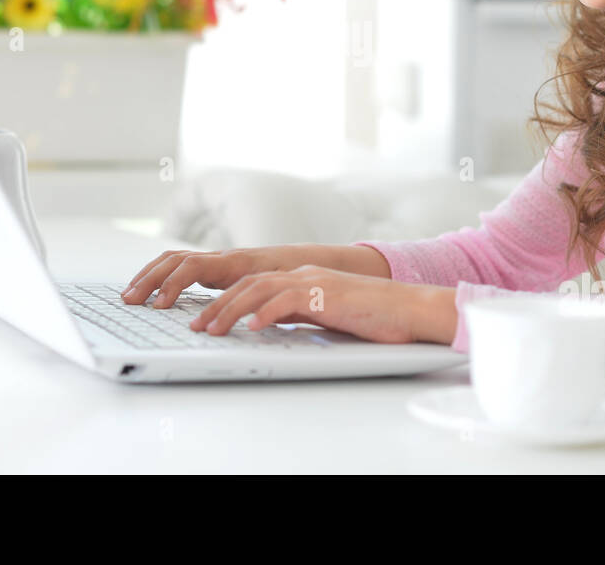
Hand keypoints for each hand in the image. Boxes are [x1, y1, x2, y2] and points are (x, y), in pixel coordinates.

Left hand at [186, 265, 457, 344]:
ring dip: (232, 310)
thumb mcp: (325, 315)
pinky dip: (267, 313)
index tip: (203, 319)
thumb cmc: (372, 316)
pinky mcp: (327, 295)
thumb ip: (298, 315)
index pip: (253, 285)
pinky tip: (252, 327)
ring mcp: (314, 283)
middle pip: (248, 284)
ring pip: (260, 290)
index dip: (224, 300)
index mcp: (301, 279)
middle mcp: (303, 275)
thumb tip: (268, 326)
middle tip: (195, 326)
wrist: (408, 308)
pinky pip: (289, 301)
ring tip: (212, 329)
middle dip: (217, 305)